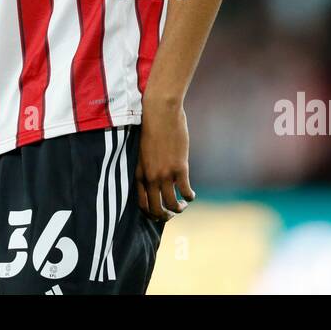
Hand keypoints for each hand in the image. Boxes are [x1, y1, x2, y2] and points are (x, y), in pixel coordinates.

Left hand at [136, 99, 195, 220]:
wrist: (160, 112)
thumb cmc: (151, 127)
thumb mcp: (143, 151)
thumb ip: (147, 166)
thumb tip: (154, 177)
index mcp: (139, 173)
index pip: (141, 203)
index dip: (150, 213)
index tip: (158, 213)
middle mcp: (150, 177)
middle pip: (156, 209)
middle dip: (164, 216)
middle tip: (171, 214)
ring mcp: (165, 174)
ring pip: (172, 204)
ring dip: (178, 209)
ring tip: (183, 205)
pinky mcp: (180, 168)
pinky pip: (185, 191)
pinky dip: (189, 196)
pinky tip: (191, 194)